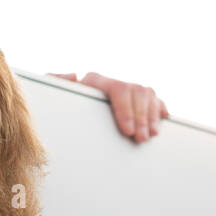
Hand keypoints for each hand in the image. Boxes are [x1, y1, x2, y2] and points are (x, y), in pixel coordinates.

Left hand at [49, 72, 167, 141]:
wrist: (62, 112)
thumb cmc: (58, 108)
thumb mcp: (52, 97)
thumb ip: (55, 83)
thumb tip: (73, 76)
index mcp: (94, 81)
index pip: (117, 89)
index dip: (125, 109)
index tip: (127, 130)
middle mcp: (112, 82)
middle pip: (136, 92)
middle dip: (141, 117)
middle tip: (140, 139)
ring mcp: (124, 90)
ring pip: (147, 95)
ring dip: (151, 115)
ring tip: (149, 135)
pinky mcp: (135, 100)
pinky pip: (154, 99)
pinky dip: (160, 109)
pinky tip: (163, 119)